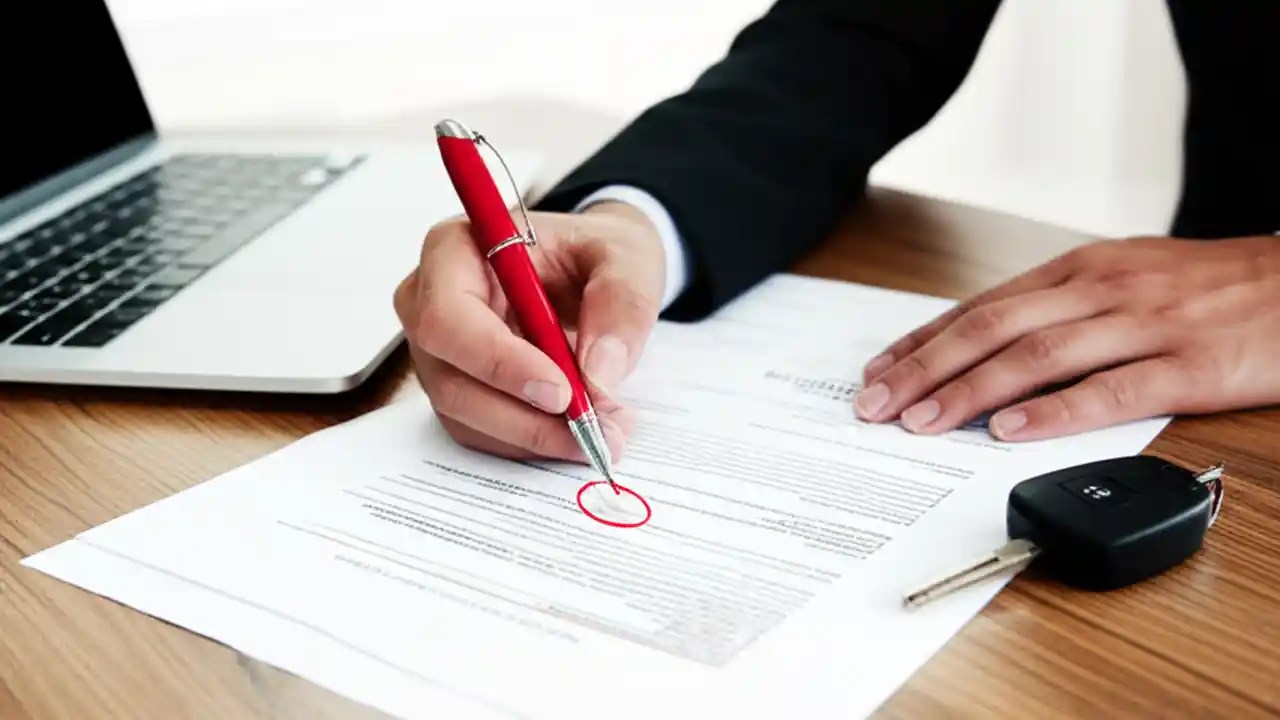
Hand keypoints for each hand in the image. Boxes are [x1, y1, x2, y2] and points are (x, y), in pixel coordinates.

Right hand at [394, 202, 667, 461]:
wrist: (593, 270)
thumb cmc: (594, 252)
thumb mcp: (625, 256)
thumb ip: (620, 303)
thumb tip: (598, 373)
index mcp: (455, 250)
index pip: (448, 316)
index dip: (498, 362)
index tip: (561, 392)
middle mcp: (429, 302)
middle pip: (451, 378)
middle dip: (525, 416)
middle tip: (592, 428)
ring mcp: (438, 352)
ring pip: (466, 415)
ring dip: (535, 436)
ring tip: (603, 431)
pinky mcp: (457, 387)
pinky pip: (481, 431)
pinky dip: (530, 442)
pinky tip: (577, 433)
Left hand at [854, 235, 1279, 439]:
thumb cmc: (1215, 287)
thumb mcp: (1128, 279)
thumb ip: (1063, 309)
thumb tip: (992, 345)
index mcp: (1082, 270)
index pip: (981, 307)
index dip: (923, 341)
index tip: (878, 371)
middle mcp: (1101, 289)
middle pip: (992, 328)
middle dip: (924, 368)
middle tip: (875, 404)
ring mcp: (1144, 324)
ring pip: (1036, 356)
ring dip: (968, 391)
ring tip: (921, 423)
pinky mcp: (1188, 364)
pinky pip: (1111, 389)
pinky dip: (1054, 412)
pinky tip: (1009, 431)